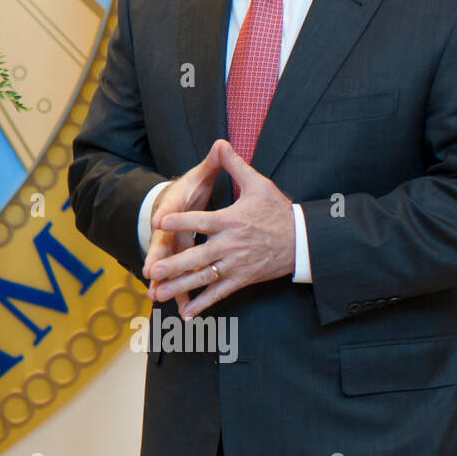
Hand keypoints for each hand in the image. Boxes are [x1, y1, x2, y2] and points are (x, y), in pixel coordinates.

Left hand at [149, 140, 294, 317]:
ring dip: (180, 287)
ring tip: (158, 294)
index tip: (159, 222)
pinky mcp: (241, 279)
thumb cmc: (277, 210)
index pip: (201, 221)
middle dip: (174, 265)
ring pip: (204, 278)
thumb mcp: (258, 184)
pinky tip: (185, 313)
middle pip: (198, 256)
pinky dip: (203, 304)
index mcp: (231, 221)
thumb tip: (221, 142)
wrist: (303, 240)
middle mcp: (230, 245)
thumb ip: (235, 165)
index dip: (180, 220)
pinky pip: (220, 293)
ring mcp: (235, 265)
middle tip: (153, 271)